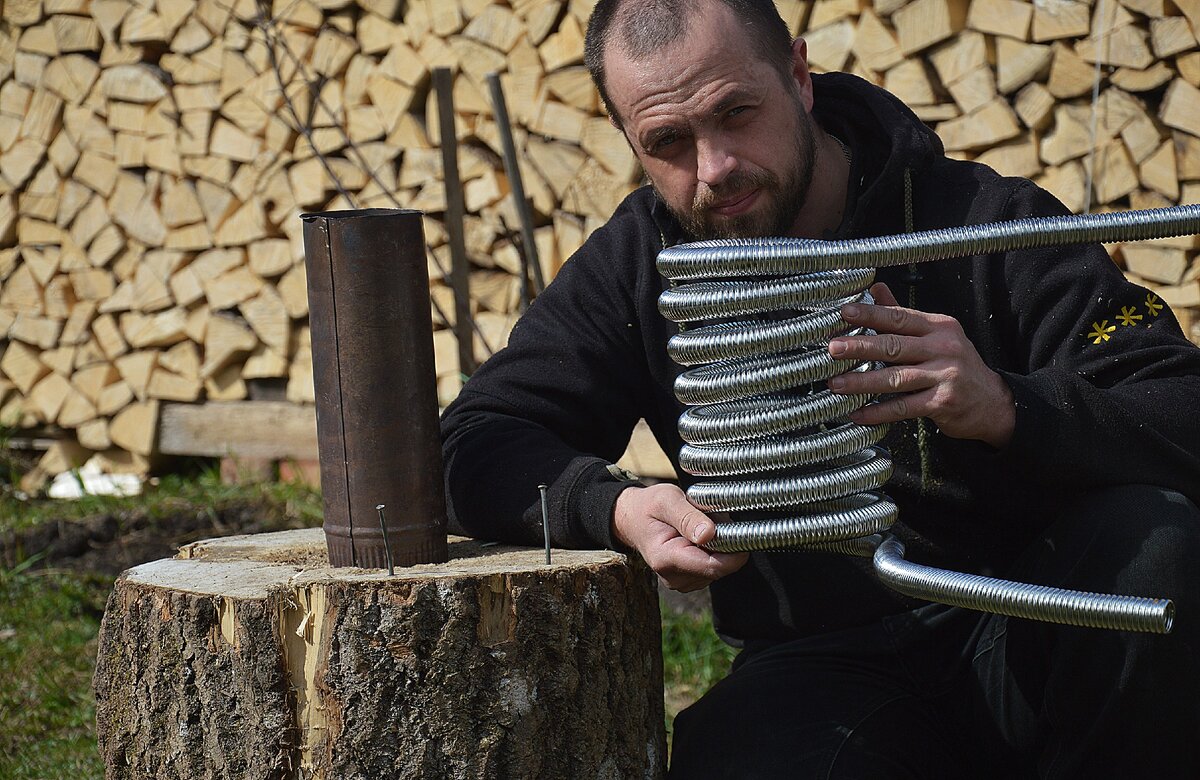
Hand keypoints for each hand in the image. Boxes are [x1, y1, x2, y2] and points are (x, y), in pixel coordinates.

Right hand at [612, 483, 747, 591]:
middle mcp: (674, 578)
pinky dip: (714, 550)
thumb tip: (710, 534)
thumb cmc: (649, 507)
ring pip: (720, 567)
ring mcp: (682, 582)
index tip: (738, 528)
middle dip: (725, 541)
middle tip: (711, 517)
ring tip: (701, 524)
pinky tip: (700, 536)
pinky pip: (714, 567)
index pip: (713, 566)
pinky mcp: (690, 581)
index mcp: (666, 559)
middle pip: (720, 567)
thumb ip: (687, 517)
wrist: (633, 519)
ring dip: (720, 545)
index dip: (733, 549)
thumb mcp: (666, 500)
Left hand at [826, 283, 1014, 448]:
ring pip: (896, 378)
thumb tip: (875, 287)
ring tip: (836, 384)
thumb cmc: (956, 365)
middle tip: (833, 348)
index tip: (844, 313)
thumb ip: (903, 316)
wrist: (992, 402)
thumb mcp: (936, 335)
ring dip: (862, 382)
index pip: (900, 317)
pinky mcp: (943, 402)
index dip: (871, 314)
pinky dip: (878, 412)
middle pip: (895, 345)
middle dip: (860, 346)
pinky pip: (904, 407)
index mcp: (939, 327)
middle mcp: (944, 348)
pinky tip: (858, 413)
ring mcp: (945, 375)